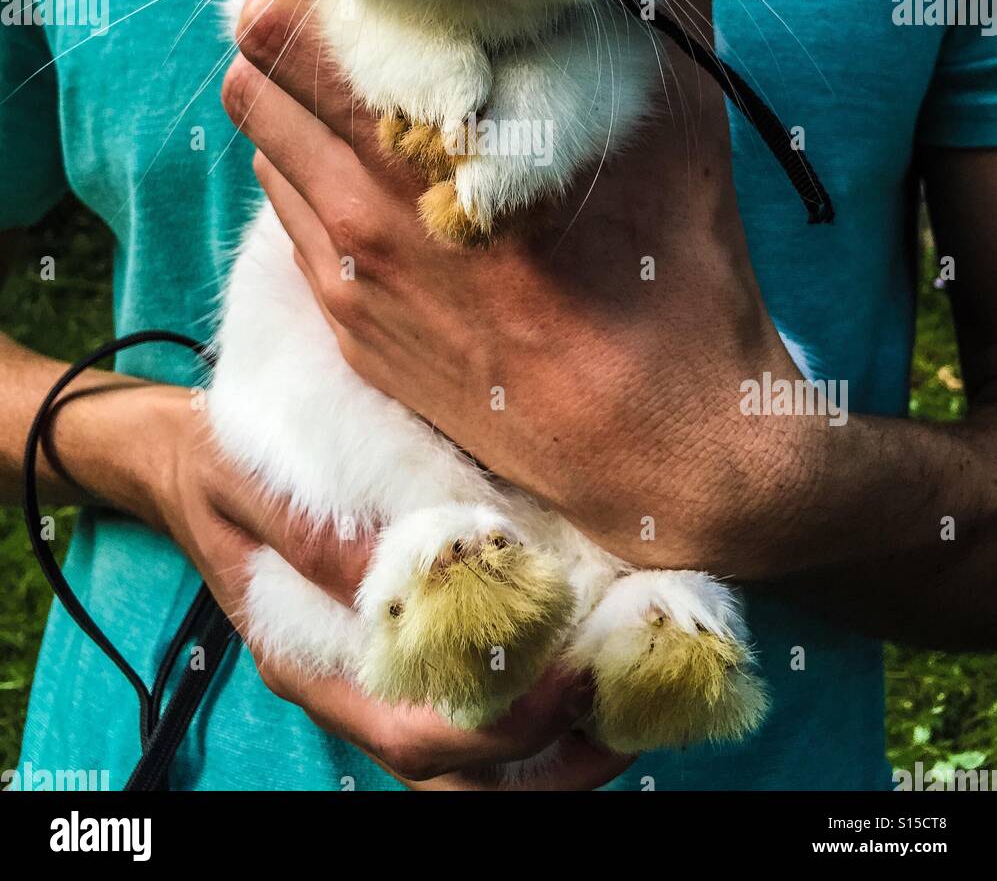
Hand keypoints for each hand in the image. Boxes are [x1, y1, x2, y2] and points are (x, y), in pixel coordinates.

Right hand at [153, 398, 628, 789]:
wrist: (185, 461)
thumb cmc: (219, 467)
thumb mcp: (248, 482)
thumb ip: (311, 529)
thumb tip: (391, 574)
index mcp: (308, 659)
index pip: (409, 731)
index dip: (497, 723)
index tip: (571, 678)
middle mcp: (345, 685)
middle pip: (452, 772)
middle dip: (547, 759)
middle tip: (627, 708)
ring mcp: (370, 673)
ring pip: (466, 758)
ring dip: (550, 747)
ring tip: (625, 702)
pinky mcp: (396, 644)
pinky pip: (466, 702)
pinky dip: (530, 703)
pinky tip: (580, 658)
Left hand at [223, 0, 799, 579]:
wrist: (667, 451)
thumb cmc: (678, 280)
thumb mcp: (680, 119)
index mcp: (416, 149)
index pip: (281, 29)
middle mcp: (356, 217)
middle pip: (251, 82)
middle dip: (283, 30)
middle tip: (350, 7)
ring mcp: (347, 283)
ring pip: (264, 157)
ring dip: (293, 107)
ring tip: (363, 86)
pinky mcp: (356, 335)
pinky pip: (293, 230)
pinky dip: (314, 181)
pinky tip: (382, 173)